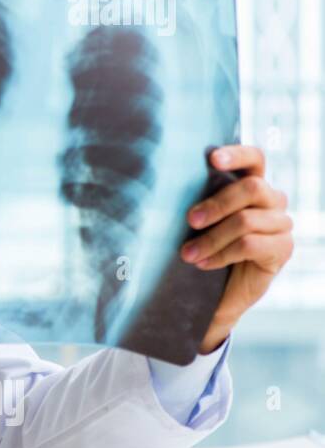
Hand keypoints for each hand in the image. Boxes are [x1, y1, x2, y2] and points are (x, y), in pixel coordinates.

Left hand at [179, 146, 292, 352]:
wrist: (215, 293)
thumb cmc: (201, 247)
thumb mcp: (196, 221)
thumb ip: (195, 200)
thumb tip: (163, 184)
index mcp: (251, 185)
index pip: (255, 158)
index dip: (236, 154)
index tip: (211, 159)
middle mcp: (272, 200)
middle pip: (252, 187)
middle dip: (216, 204)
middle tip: (190, 220)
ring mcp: (281, 224)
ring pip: (246, 220)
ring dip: (212, 238)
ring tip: (187, 254)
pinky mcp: (283, 249)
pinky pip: (250, 244)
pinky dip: (221, 254)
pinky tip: (203, 264)